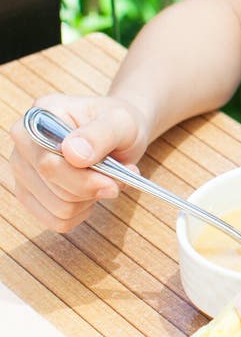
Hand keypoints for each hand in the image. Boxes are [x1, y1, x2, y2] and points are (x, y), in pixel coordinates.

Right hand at [9, 93, 150, 231]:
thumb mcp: (121, 121)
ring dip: (90, 200)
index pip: (49, 163)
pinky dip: (82, 212)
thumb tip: (73, 154)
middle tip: (118, 178)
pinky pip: (56, 220)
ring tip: (107, 179)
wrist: (120, 132)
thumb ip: (100, 134)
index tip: (112, 182)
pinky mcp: (30, 193)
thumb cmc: (120, 123)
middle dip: (92, 188)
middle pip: (53, 188)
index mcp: (42, 115)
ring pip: (57, 208)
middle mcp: (24, 142)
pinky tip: (92, 192)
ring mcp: (23, 169)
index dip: (83, 179)